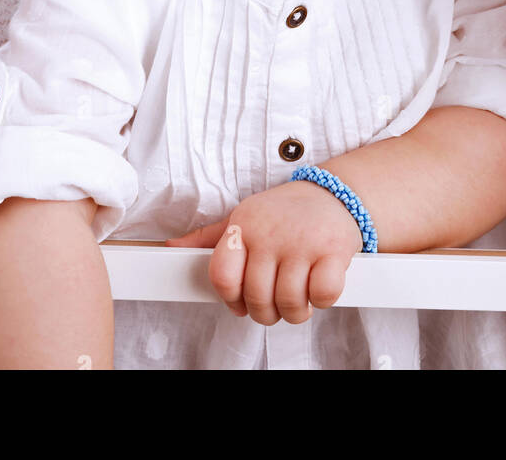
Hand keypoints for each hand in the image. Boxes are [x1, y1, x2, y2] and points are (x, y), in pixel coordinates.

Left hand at [165, 180, 362, 323]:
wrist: (331, 193)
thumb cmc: (282, 213)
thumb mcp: (244, 218)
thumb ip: (209, 238)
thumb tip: (172, 248)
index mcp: (243, 225)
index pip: (222, 276)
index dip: (232, 298)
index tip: (243, 301)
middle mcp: (269, 232)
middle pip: (257, 298)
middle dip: (267, 312)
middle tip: (276, 302)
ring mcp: (302, 241)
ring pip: (289, 303)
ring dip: (296, 311)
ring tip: (299, 296)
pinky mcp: (333, 250)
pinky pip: (322, 295)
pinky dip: (322, 299)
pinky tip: (319, 285)